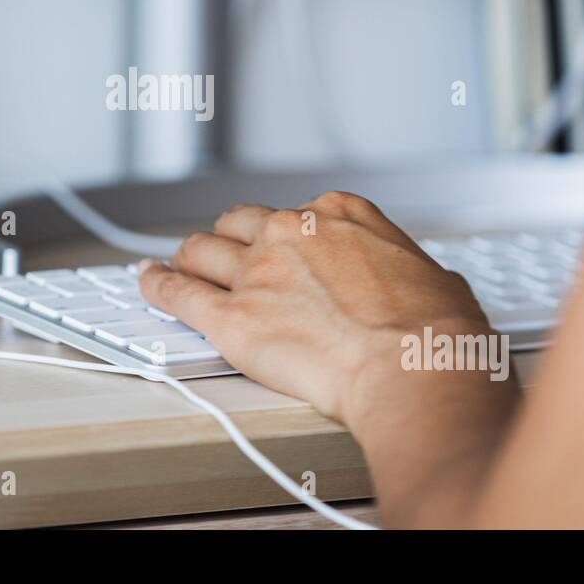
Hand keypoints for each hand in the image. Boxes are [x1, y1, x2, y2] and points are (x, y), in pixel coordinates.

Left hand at [137, 191, 493, 426]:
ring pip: (201, 250)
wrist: (414, 371)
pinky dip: (157, 286)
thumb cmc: (435, 334)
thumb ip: (404, 272)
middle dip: (230, 240)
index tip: (277, 248)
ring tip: (176, 266)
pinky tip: (147, 283)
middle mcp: (291, 232)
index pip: (293, 213)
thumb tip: (418, 283)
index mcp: (340, 214)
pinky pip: (177, 293)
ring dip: (188, 259)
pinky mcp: (231, 316)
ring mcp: (256, 272)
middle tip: (224, 257)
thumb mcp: (436, 279)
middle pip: (239, 223)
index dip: (281, 236)